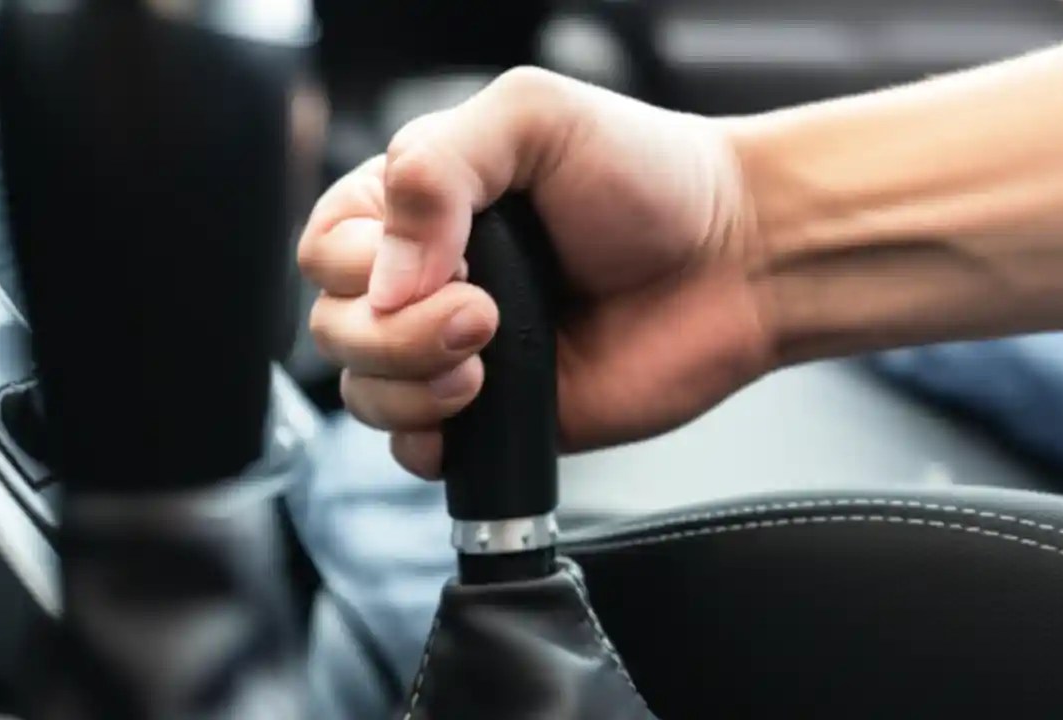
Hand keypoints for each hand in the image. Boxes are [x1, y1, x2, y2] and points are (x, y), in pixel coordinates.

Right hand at [298, 68, 773, 477]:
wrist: (736, 259)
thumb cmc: (650, 176)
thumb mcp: (534, 117)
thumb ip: (439, 165)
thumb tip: (388, 273)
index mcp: (418, 206)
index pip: (326, 247)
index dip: (362, 265)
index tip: (446, 258)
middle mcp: (427, 280)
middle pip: (333, 328)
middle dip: (394, 331)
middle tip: (484, 310)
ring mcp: (454, 353)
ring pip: (363, 392)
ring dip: (411, 384)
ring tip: (490, 355)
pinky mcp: (492, 416)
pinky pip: (414, 451)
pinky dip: (430, 439)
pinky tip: (483, 404)